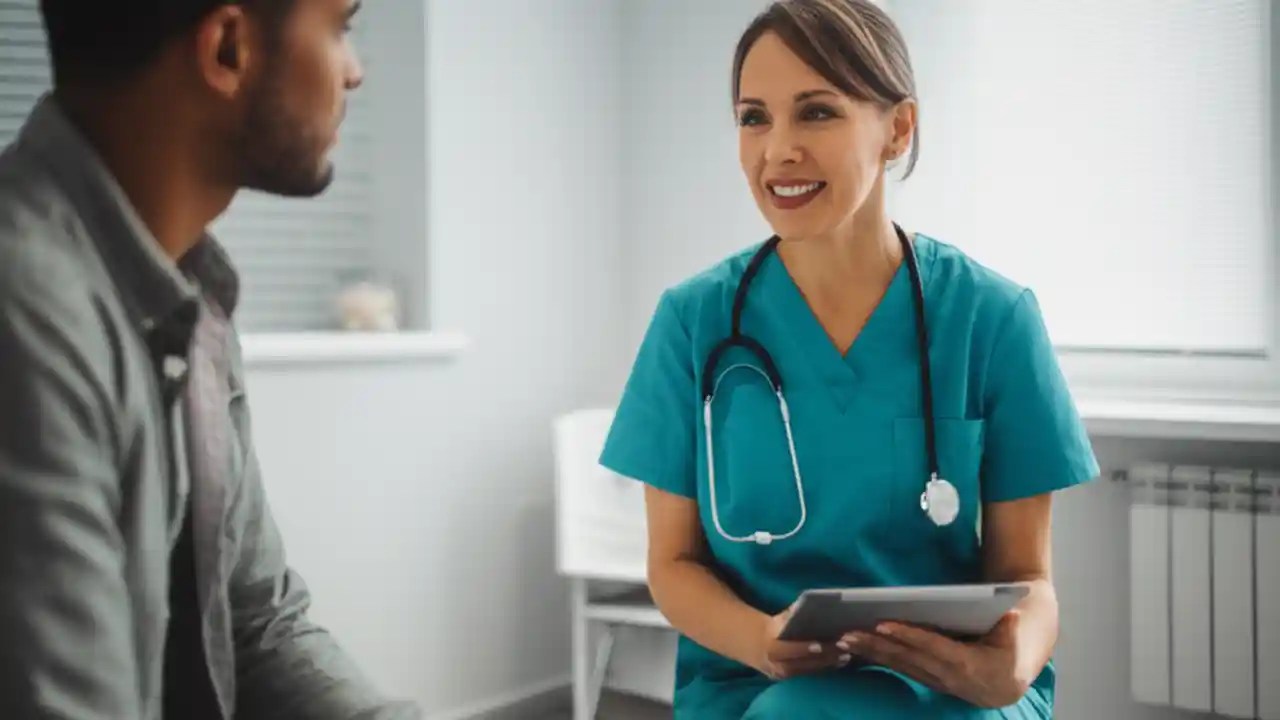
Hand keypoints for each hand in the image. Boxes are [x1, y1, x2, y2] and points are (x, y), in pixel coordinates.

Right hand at [754, 605, 851, 680]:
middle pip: (804, 663)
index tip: (820, 645)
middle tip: (843, 649)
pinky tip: (839, 661)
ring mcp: (784, 675)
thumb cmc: (773, 628)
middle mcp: (777, 665)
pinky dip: (825, 668)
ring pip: (809, 671)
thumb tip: (801, 606)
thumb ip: (789, 615)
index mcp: (772, 648)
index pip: (790, 650)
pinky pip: (810, 674)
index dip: (805, 648)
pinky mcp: (791, 680)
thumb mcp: (778, 619)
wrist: (757, 646)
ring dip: (828, 664)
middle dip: (824, 657)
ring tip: (846, 656)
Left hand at [840, 612, 1031, 708]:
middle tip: (848, 633)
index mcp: (966, 664)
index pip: (931, 647)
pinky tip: (856, 650)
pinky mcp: (925, 680)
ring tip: (843, 640)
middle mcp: (945, 675)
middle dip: (875, 645)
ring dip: (869, 653)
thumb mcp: (1012, 639)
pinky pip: (898, 668)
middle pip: (906, 657)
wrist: (1006, 686)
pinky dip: (876, 658)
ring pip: (897, 664)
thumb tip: (1012, 613)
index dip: (907, 636)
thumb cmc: (1009, 654)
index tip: (884, 625)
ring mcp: (933, 680)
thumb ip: (1009, 627)